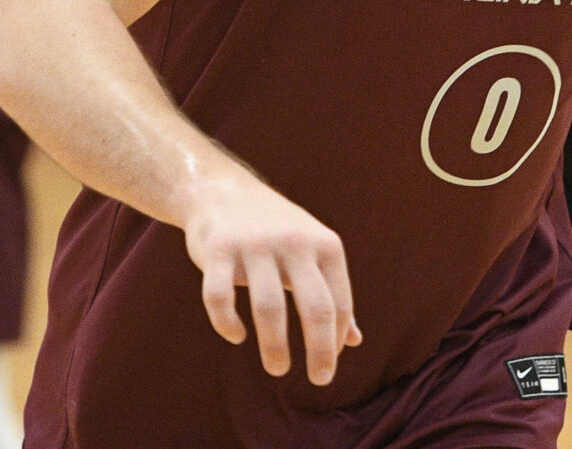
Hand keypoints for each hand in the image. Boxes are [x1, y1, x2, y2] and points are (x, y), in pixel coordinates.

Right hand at [180, 166, 360, 384]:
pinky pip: (220, 298)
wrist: (223, 191)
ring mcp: (254, 245)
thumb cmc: (277, 231)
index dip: (335, 340)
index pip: (339, 303)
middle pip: (315, 307)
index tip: (328, 366)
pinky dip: (228, 324)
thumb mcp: (313, 252)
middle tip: (319, 380)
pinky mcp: (217, 250)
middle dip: (320, 350)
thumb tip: (354, 341)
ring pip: (269, 308)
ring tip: (278, 368)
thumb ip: (332, 293)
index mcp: (324, 244)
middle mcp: (294, 242)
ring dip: (274, 346)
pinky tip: (237, 335)